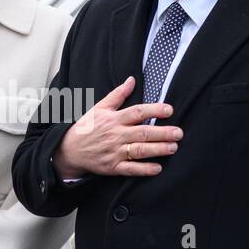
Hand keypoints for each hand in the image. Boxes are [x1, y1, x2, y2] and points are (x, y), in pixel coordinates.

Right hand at [53, 76, 182, 179]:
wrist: (69, 150)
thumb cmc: (87, 127)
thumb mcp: (100, 107)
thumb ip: (118, 95)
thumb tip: (132, 80)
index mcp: (114, 119)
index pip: (137, 112)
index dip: (154, 110)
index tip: (169, 110)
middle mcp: (116, 135)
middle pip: (142, 132)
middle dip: (162, 133)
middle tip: (178, 132)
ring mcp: (114, 152)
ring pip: (139, 151)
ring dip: (158, 149)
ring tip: (173, 147)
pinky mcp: (113, 167)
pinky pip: (131, 169)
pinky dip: (144, 169)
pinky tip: (158, 168)